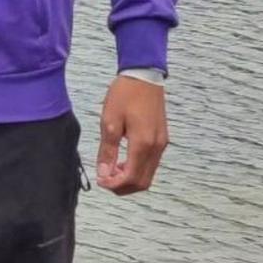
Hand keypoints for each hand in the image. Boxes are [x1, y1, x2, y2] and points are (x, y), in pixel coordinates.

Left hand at [96, 76, 168, 195]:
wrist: (144, 75)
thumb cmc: (125, 95)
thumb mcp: (110, 121)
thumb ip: (108, 150)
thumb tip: (103, 172)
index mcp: (143, 144)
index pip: (132, 178)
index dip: (115, 185)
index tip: (100, 182)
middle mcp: (156, 147)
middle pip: (143, 182)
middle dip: (123, 187)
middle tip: (105, 179)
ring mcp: (162, 143)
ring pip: (149, 174)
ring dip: (131, 178)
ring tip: (112, 169)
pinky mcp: (162, 138)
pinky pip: (152, 163)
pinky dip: (138, 168)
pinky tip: (123, 160)